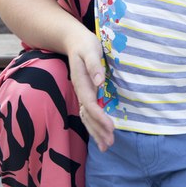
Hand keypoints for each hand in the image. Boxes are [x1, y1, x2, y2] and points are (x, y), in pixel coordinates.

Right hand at [67, 32, 114, 151]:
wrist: (74, 41)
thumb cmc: (85, 44)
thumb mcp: (90, 50)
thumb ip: (94, 65)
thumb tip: (99, 81)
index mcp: (81, 83)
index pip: (90, 105)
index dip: (100, 118)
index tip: (111, 128)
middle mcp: (80, 91)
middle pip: (87, 116)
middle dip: (98, 131)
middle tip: (110, 144)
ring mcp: (81, 93)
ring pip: (86, 117)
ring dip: (95, 132)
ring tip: (106, 146)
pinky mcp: (85, 93)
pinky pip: (87, 113)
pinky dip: (93, 125)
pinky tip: (100, 133)